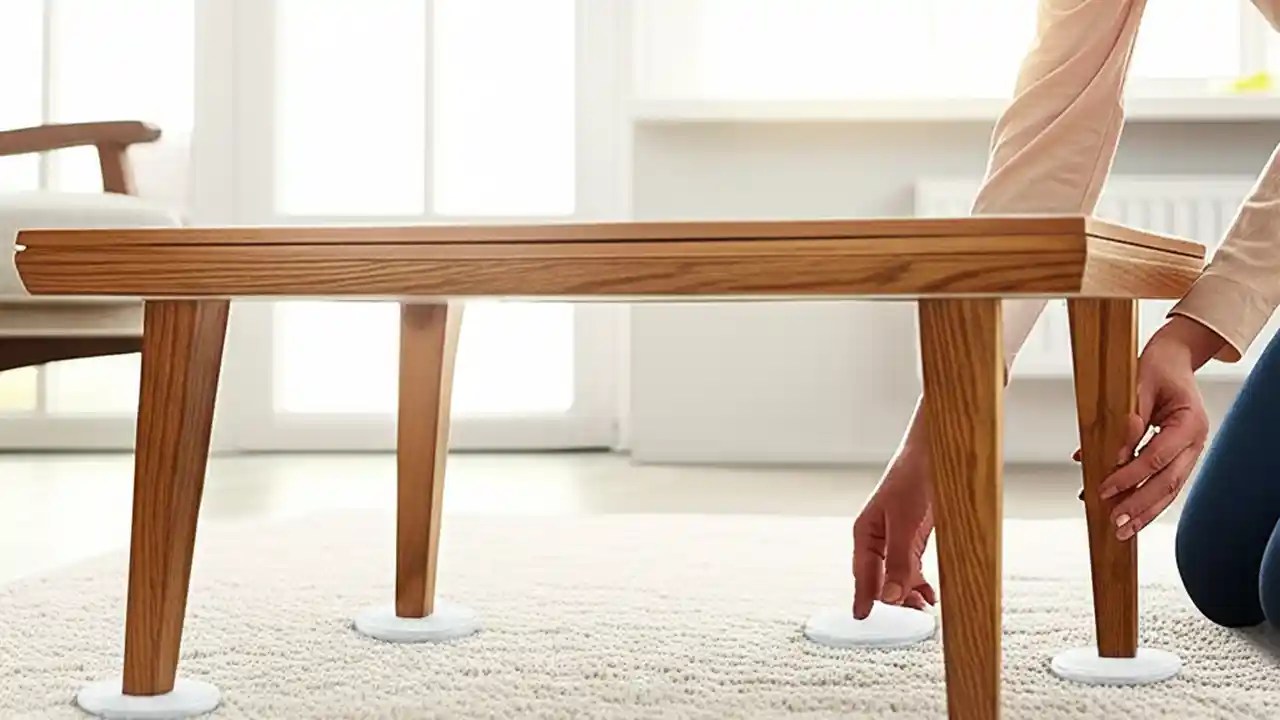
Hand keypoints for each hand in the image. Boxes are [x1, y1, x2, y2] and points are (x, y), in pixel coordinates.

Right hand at [852, 453, 937, 618]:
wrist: (936, 453)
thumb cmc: (913, 479)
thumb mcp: (905, 523)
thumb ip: (899, 561)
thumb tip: (890, 596)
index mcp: (865, 533)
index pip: (863, 574)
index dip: (864, 597)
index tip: (862, 618)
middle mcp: (877, 539)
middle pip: (880, 579)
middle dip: (894, 599)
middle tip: (913, 618)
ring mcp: (895, 539)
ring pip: (897, 576)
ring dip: (909, 593)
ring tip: (924, 609)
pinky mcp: (913, 537)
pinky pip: (912, 567)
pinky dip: (920, 582)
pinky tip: (930, 594)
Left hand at [1097, 316, 1220, 539]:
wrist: (1174, 359)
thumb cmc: (1157, 367)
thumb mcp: (1137, 384)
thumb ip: (1128, 420)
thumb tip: (1114, 453)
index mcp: (1189, 422)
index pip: (1157, 458)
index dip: (1130, 476)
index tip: (1104, 488)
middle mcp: (1196, 441)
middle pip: (1168, 482)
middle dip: (1139, 505)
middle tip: (1115, 522)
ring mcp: (1191, 451)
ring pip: (1170, 490)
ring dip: (1145, 512)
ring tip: (1123, 530)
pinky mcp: (1180, 457)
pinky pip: (1166, 484)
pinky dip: (1147, 501)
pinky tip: (1130, 516)